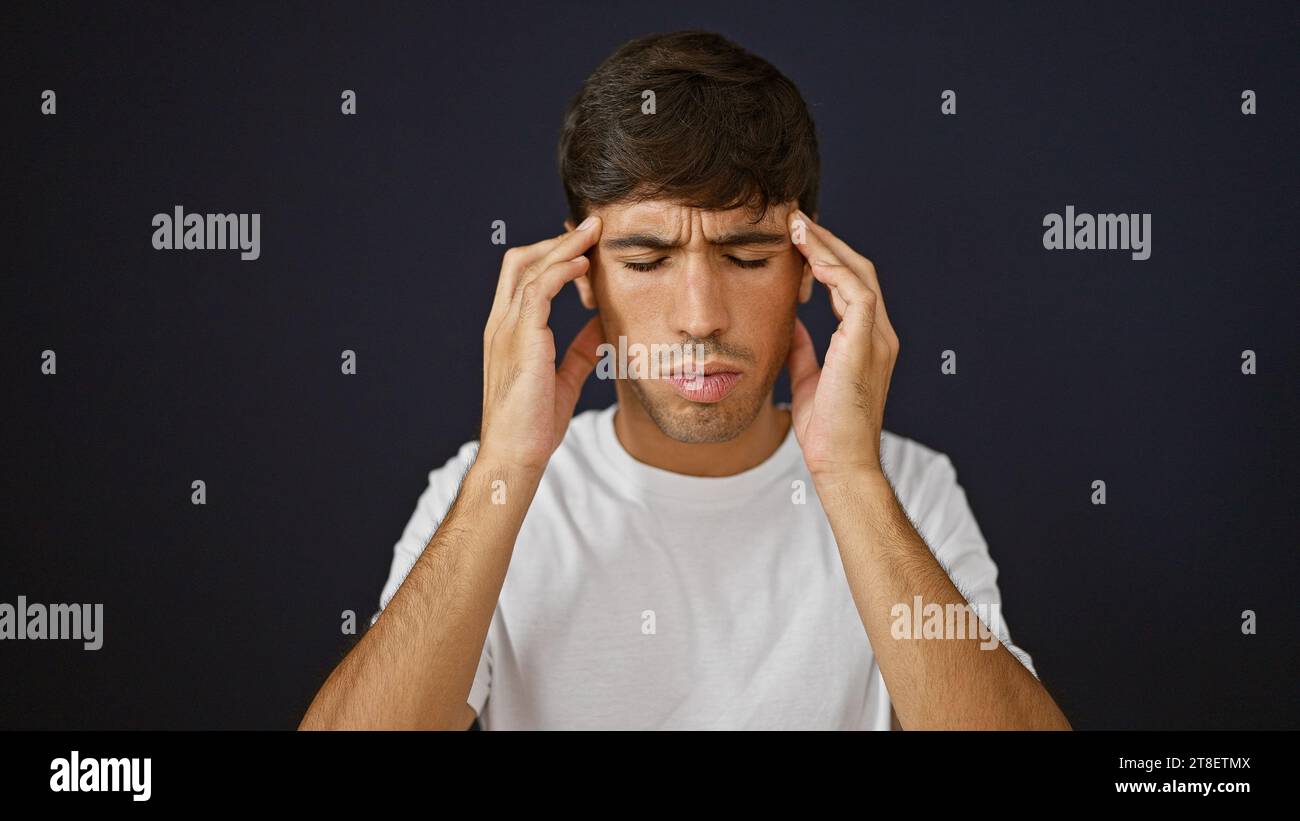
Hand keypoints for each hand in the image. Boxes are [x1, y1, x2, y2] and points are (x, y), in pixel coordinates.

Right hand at [478, 217, 605, 472]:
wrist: (516, 455)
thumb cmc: (535, 425)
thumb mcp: (563, 379)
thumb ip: (579, 350)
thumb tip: (602, 326)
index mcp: (507, 332)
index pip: (522, 276)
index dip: (552, 254)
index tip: (584, 244)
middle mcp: (501, 323)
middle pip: (521, 260)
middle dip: (556, 240)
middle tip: (592, 227)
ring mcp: (507, 329)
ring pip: (530, 267)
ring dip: (564, 245)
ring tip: (593, 232)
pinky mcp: (521, 339)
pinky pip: (539, 289)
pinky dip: (561, 270)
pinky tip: (584, 264)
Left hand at [786, 210, 899, 481]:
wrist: (841, 464)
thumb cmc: (826, 432)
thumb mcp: (808, 380)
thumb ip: (805, 349)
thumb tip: (792, 322)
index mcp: (868, 342)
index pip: (851, 285)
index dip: (827, 259)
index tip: (797, 240)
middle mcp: (880, 335)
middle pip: (858, 270)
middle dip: (827, 242)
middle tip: (795, 219)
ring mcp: (878, 339)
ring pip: (858, 274)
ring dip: (826, 247)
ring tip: (798, 226)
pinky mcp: (867, 345)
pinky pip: (856, 294)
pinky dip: (833, 270)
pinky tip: (808, 256)